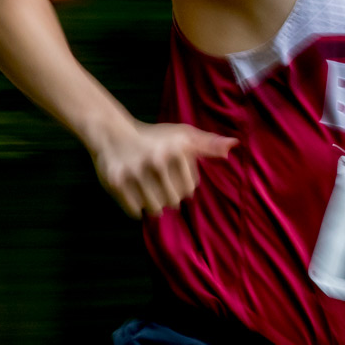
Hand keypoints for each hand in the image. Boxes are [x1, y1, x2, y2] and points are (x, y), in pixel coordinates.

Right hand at [92, 121, 236, 217]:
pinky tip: (133, 191)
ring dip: (152, 203)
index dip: (181, 185)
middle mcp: (156, 160)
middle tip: (157, 183)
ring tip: (146, 187)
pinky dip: (136, 206)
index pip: (189, 190)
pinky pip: (135, 211)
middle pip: (173, 201)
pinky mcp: (115, 182)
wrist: (111, 133)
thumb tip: (233, 146)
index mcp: (176, 150)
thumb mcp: (183, 136)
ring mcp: (134, 172)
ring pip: (155, 209)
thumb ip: (209, 143)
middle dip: (167, 195)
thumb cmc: (155, 138)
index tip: (170, 174)